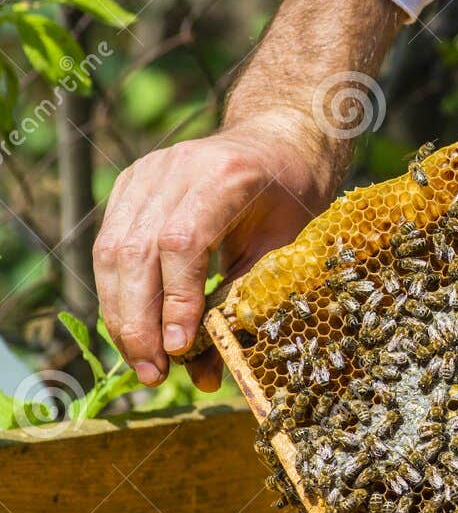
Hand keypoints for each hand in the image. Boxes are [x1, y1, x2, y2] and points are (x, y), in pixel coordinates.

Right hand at [93, 113, 345, 389]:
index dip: (176, 300)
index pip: (183, 243)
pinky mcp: (129, 184)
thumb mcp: (284, 247)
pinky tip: (133, 330)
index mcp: (226, 175)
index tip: (178, 349)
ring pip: (112, 251)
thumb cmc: (292, 198)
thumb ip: (244, 299)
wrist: (279, 140)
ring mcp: (146, 172)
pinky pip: (110, 245)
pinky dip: (117, 292)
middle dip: (139, 320)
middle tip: (153, 372)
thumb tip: (207, 373)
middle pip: (136, 250)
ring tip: (142, 363)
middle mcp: (176, 168)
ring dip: (121, 314)